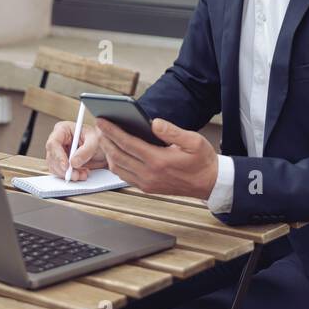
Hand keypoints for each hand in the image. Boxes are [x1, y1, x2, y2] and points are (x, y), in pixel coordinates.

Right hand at [45, 120, 107, 179]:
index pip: (54, 143)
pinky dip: (69, 175)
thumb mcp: (95, 141)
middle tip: (75, 175)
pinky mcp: (60, 162)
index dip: (58, 156)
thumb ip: (85, 150)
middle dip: (63, 169)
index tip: (66, 166)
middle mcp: (58, 140)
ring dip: (67, 174)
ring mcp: (57, 152)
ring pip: (54, 166)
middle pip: (52, 157)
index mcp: (63, 129)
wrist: (102, 147)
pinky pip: (59, 172)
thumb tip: (74, 162)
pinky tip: (80, 174)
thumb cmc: (97, 138)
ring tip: (82, 174)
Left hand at [97, 117, 217, 199]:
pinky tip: (115, 153)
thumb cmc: (202, 161)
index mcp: (159, 160)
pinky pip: (124, 176)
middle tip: (100, 126)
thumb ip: (172, 131)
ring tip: (105, 138)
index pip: (128, 143)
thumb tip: (154, 122)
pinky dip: (115, 163)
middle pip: (117, 155)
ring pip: (117, 168)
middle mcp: (149, 174)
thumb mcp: (194, 140)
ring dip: (108, 152)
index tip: (102, 120)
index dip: (112, 131)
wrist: (209, 183)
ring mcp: (147, 183)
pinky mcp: (147, 187)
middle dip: (105, 139)